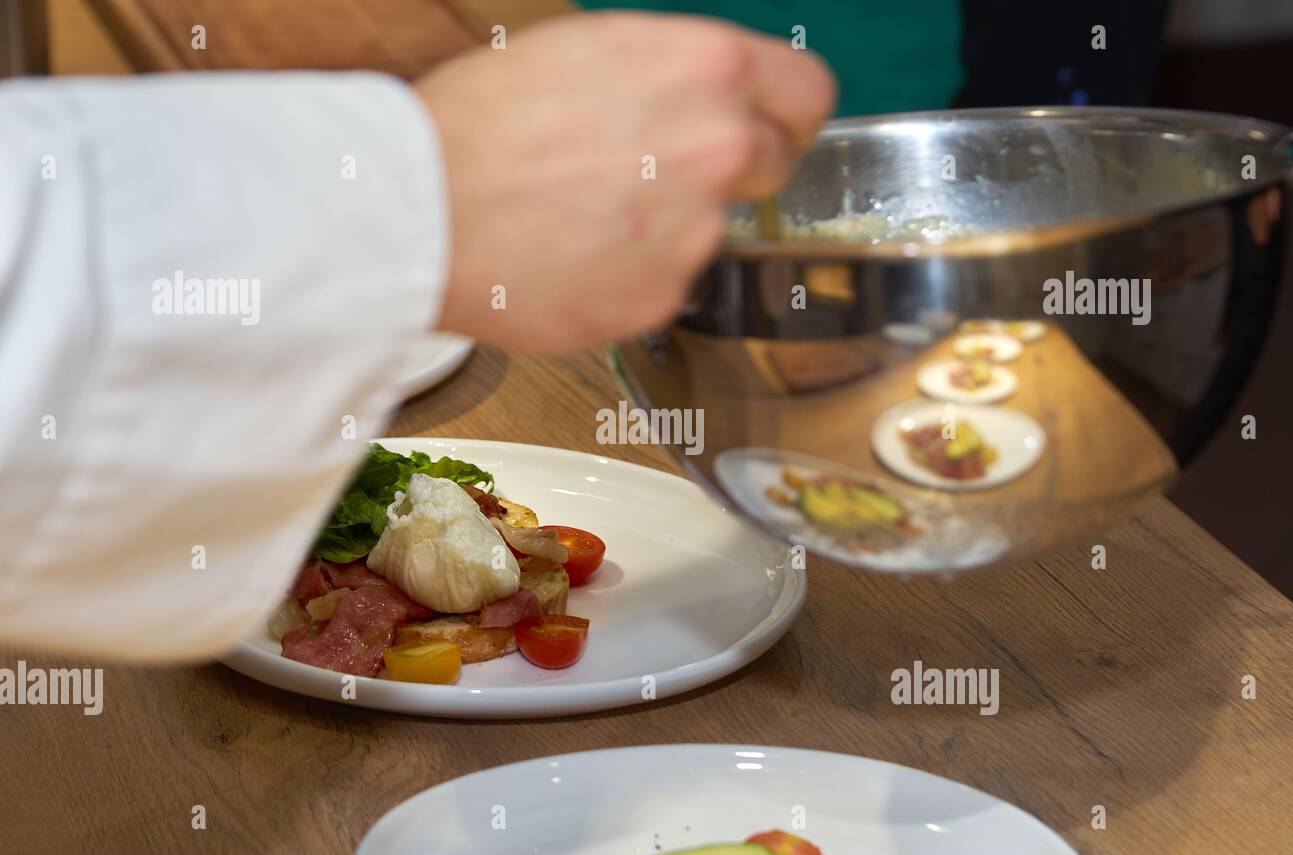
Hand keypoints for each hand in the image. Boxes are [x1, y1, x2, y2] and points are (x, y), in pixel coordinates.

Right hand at [417, 12, 835, 349]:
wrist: (420, 212)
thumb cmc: (479, 123)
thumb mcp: (590, 52)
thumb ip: (673, 78)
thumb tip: (706, 100)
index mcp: (707, 68)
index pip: (808, 94)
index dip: (783, 114)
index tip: (767, 128)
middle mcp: (719, 150)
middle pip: (774, 166)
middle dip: (731, 170)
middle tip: (662, 176)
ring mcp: (695, 234)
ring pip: (711, 231)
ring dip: (669, 228)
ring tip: (584, 217)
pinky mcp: (661, 299)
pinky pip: (666, 285)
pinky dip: (631, 277)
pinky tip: (573, 257)